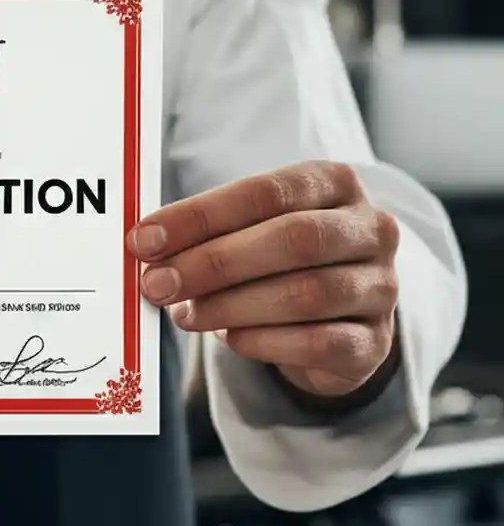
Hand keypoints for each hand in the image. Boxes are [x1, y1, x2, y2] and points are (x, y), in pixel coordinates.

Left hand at [127, 160, 399, 399]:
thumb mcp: (248, 231)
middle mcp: (371, 229)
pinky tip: (229, 338)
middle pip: (293, 239)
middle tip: (157, 284)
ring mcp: (381, 286)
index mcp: (335, 183)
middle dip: (214, 262)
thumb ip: (206, 234)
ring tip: (185, 314)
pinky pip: (319, 342)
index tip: (144, 240)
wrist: (335, 320)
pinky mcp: (375, 342)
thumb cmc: (279, 262)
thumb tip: (147, 248)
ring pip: (307, 293)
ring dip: (231, 306)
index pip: (265, 192)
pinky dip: (264, 341)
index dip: (200, 216)